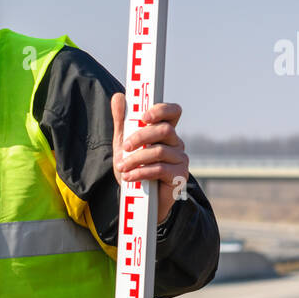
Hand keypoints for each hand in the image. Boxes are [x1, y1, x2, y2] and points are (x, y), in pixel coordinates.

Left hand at [111, 93, 189, 224]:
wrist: (139, 200)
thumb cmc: (135, 168)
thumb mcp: (124, 144)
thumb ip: (122, 122)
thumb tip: (119, 97)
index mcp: (165, 131)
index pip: (173, 112)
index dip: (162, 109)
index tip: (144, 116)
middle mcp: (176, 143)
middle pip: (164, 130)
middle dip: (141, 136)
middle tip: (125, 146)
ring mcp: (180, 159)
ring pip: (160, 151)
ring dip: (136, 159)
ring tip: (122, 167)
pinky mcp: (179, 176)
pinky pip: (161, 169)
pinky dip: (141, 172)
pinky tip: (129, 177)